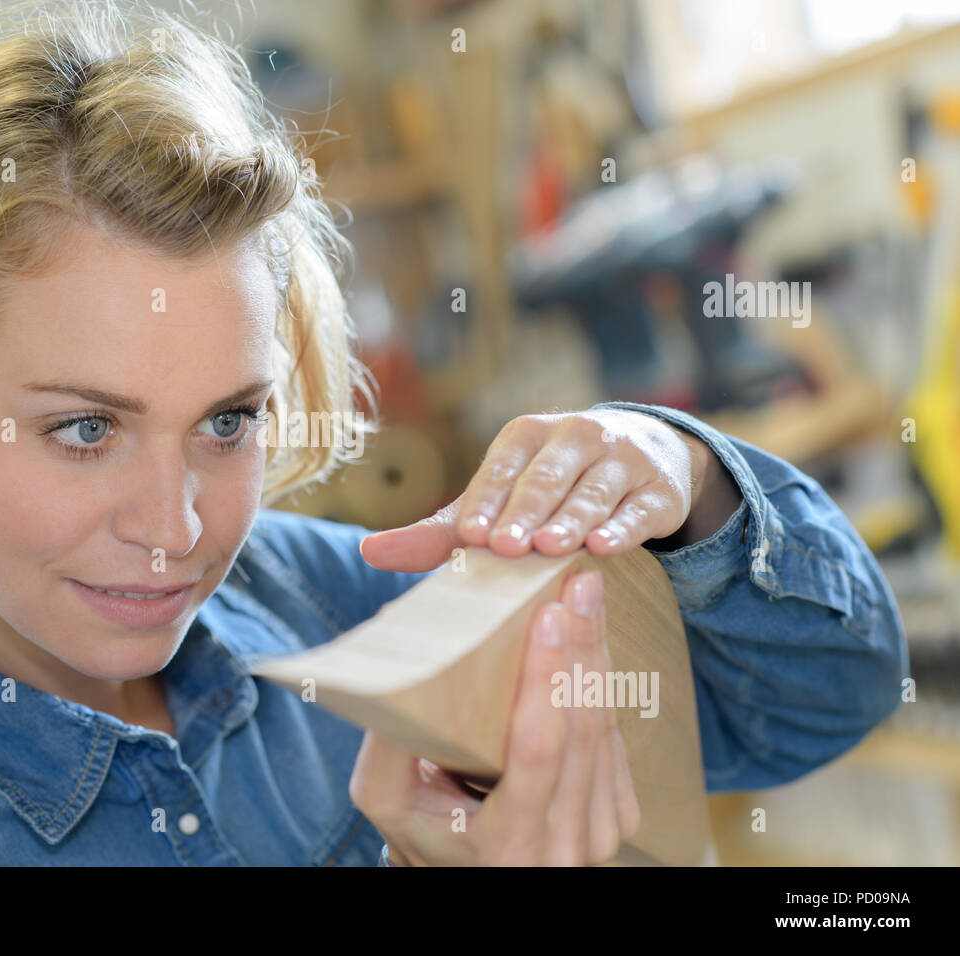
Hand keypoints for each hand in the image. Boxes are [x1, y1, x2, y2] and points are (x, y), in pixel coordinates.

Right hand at [349, 570, 640, 864]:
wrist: (468, 875)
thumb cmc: (422, 831)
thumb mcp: (386, 800)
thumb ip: (386, 746)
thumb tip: (394, 668)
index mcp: (506, 845)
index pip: (537, 751)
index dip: (546, 680)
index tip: (549, 616)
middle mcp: (562, 847)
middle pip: (584, 731)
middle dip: (584, 648)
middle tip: (580, 583)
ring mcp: (598, 837)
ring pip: (607, 730)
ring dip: (599, 657)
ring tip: (587, 598)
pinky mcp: (616, 820)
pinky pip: (615, 742)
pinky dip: (602, 686)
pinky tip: (590, 642)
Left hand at [360, 409, 735, 573]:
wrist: (643, 458)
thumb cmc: (552, 485)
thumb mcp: (500, 498)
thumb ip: (443, 530)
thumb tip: (370, 552)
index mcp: (526, 436)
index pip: (501, 469)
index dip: (485, 500)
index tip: (469, 536)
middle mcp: (574, 438)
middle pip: (546, 477)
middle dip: (525, 510)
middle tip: (505, 546)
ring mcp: (621, 460)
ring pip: (593, 490)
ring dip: (572, 518)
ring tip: (552, 547)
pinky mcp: (658, 490)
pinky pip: (639, 509)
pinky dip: (623, 527)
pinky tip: (604, 547)